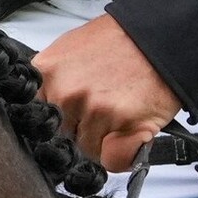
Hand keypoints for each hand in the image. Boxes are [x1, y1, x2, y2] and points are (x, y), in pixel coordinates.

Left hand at [32, 14, 180, 173]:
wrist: (164, 35)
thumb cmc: (121, 41)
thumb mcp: (70, 49)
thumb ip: (51, 80)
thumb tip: (40, 108)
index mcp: (48, 73)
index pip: (34, 119)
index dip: (52, 124)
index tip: (62, 125)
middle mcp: (67, 93)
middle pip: (62, 138)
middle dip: (80, 131)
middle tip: (103, 108)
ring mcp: (96, 111)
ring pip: (88, 152)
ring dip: (105, 142)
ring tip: (121, 112)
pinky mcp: (125, 126)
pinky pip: (113, 162)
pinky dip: (124, 156)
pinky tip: (130, 133)